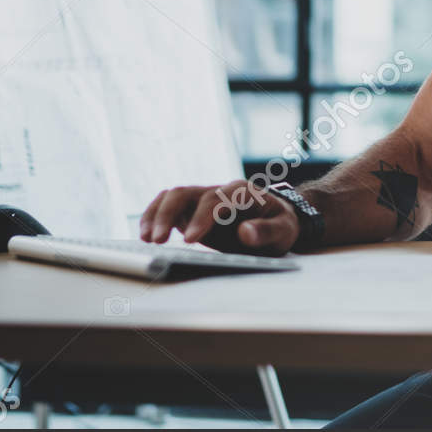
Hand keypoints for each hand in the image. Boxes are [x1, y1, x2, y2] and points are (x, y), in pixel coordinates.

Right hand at [139, 179, 298, 256]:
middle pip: (187, 192)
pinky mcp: (192, 209)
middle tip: (158, 240)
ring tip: (147, 240)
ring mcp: (202, 198)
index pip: (217, 199)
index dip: (202, 218)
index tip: (191, 240)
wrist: (276, 220)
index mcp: (242, 191)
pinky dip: (154, 216)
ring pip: (173, 196)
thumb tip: (245, 233)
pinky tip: (146, 235)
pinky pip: (167, 206)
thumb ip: (267, 232)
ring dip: (157, 215)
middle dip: (170, 214)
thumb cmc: (280, 225)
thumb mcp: (284, 231)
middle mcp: (219, 190)